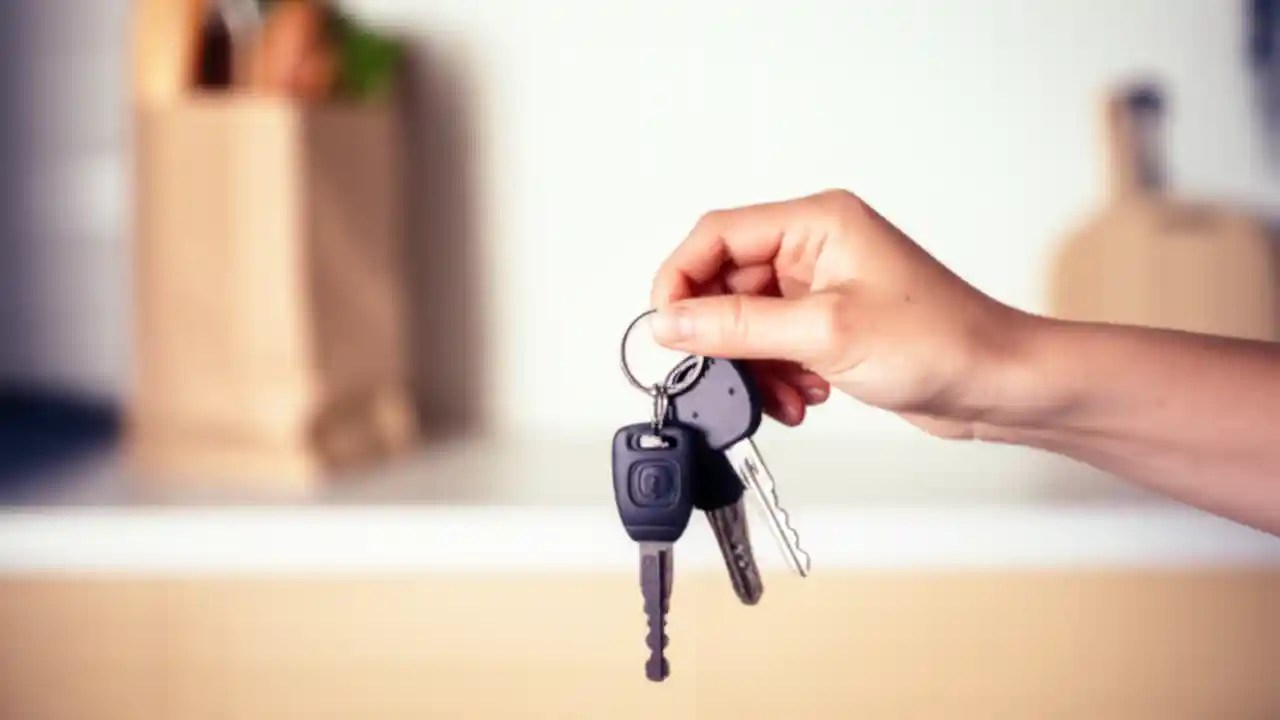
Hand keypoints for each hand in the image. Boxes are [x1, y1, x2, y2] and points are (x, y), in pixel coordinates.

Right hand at [650, 189, 1036, 436]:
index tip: (666, 327)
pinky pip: (776, 346)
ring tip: (782, 393)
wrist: (997, 386)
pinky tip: (804, 396)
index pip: (718, 235)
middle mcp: (817, 247)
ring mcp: (824, 287)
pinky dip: (778, 376)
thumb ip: (738, 327)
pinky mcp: (831, 324)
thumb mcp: (824, 333)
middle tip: (721, 373)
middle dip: (725, 336)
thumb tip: (670, 322)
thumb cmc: (941, 342)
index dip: (681, 279)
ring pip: (749, 322)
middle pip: (729, 283)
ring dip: (754, 364)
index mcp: (817, 222)